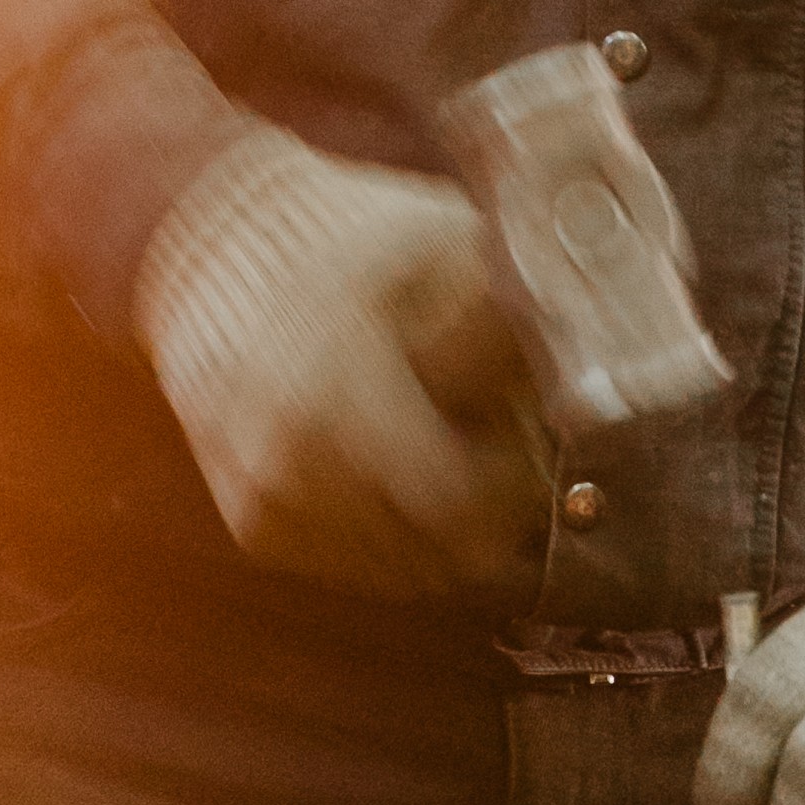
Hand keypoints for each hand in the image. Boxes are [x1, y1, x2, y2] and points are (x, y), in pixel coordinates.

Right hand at [135, 126, 546, 594]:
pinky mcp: (252, 521)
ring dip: (442, 528)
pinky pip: (352, 564)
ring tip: (445, 448)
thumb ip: (519, 307)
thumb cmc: (337, 233)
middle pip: (444, 554)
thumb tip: (600, 361)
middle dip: (489, 508)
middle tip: (500, 447)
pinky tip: (397, 466)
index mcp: (342, 402)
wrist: (203, 237)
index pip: (466, 508)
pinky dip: (390, 532)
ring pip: (401, 572)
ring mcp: (266, 502)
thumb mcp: (442, 243)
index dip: (516, 481)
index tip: (528, 436)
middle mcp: (293, 468)